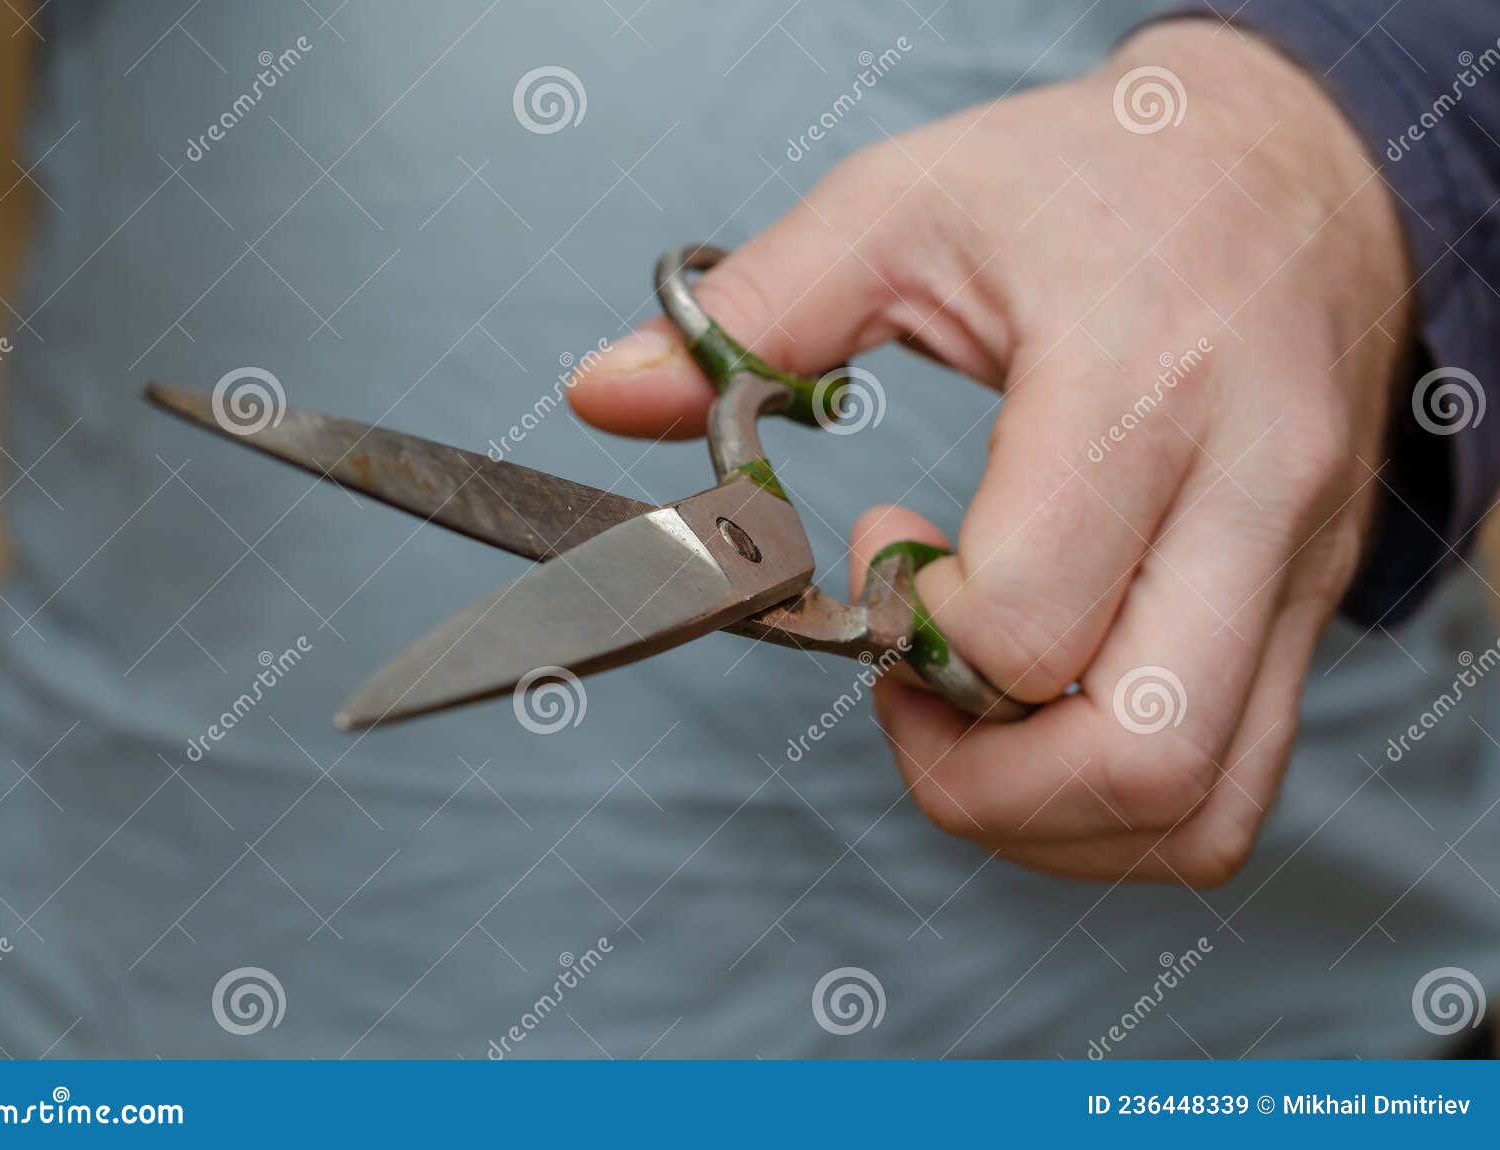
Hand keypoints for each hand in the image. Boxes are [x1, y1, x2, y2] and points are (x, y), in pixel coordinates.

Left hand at [569, 21, 1411, 883]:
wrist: (1291, 168)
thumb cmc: (1100, 181)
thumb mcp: (910, 204)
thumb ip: (756, 311)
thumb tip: (608, 396)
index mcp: (1140, 382)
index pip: (1025, 620)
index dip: (912, 634)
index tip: (878, 552)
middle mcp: (1246, 495)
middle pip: (1134, 759)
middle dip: (972, 780)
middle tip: (907, 688)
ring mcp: (1294, 569)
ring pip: (1196, 813)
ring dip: (1040, 813)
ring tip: (970, 702)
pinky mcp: (1305, 607)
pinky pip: (1231, 794)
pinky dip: (1115, 808)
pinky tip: (1044, 710)